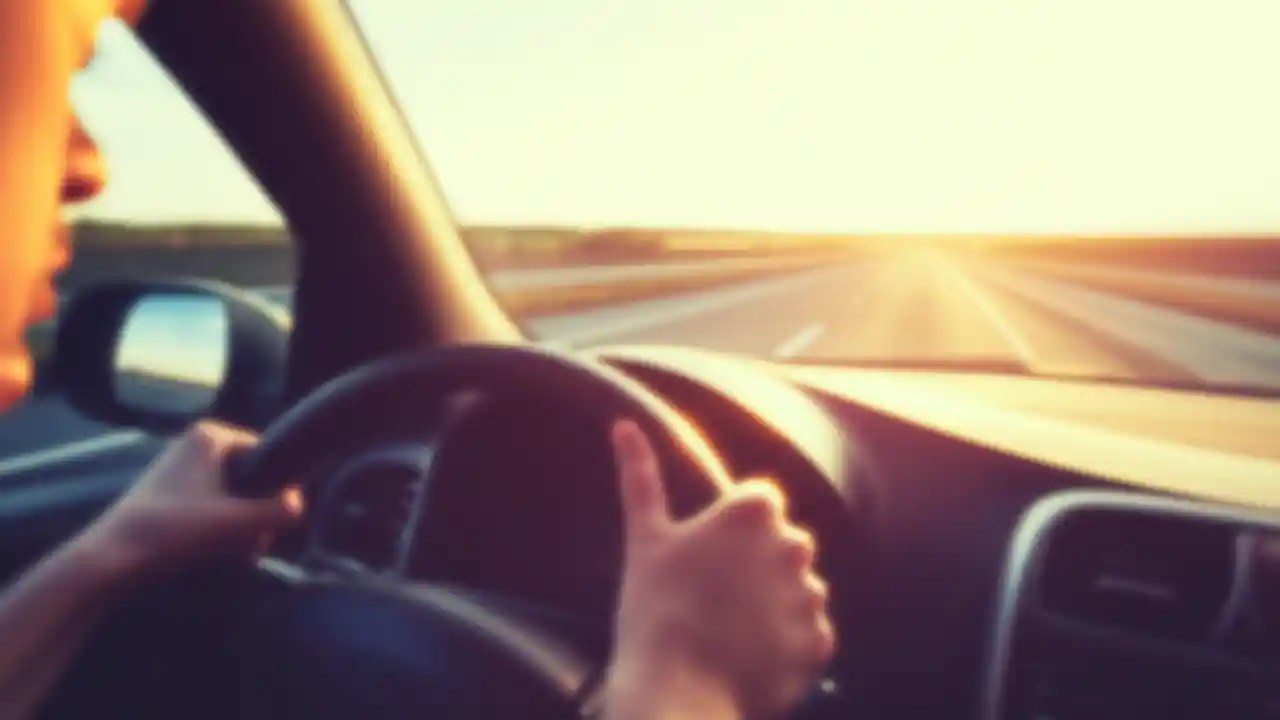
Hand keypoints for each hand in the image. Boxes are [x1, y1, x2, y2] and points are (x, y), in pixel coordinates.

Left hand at [78, 421, 302, 578]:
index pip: (268, 454)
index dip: (276, 488)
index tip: (268, 520)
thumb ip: (279, 510)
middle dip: (255, 511)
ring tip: (229, 551)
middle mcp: (195, 443)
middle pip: (251, 477)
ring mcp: (179, 468)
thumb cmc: (174, 531)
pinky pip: (211, 507)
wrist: (112, 559)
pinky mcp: (168, 494)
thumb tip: (299, 503)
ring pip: (233, 496)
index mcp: (211, 434)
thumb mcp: (237, 523)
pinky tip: (211, 552)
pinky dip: (216, 528)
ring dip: (239, 525)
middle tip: (248, 541)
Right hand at [603, 420, 834, 719]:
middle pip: (783, 543)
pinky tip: (750, 655)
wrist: (677, 691)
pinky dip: (788, 643)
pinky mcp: (819, 642)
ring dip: (775, 602)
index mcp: (753, 512)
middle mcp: (792, 545)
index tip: (709, 557)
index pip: (760, 502)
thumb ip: (641, 476)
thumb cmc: (655, 610)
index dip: (733, 529)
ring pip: (798, 588)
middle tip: (716, 596)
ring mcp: (809, 595)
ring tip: (730, 631)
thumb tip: (624, 424)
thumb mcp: (644, 537)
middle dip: (759, 563)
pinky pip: (809, 633)